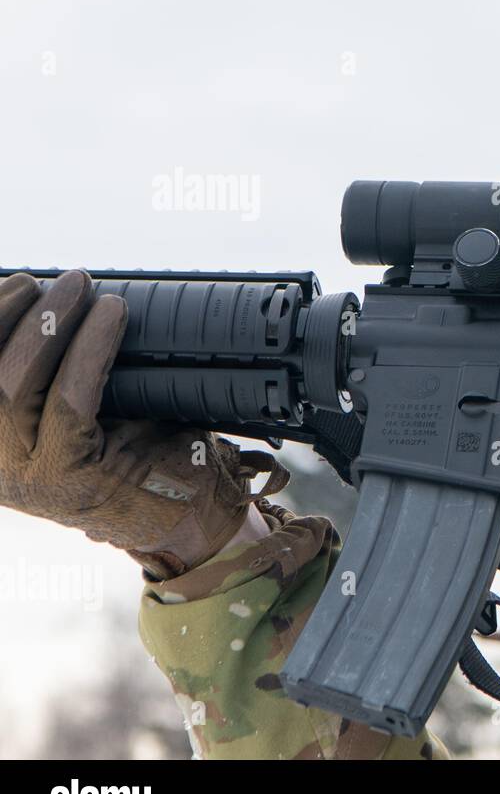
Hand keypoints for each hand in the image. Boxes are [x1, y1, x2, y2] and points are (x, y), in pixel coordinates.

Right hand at [0, 271, 287, 577]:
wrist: (188, 514)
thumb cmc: (138, 451)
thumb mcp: (81, 411)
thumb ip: (51, 374)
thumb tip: (46, 300)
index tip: (15, 280)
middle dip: (16, 314)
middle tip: (61, 280)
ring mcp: (28, 477)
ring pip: (14, 384)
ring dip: (50, 322)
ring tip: (83, 287)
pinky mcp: (70, 478)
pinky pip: (70, 398)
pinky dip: (90, 347)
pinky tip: (111, 314)